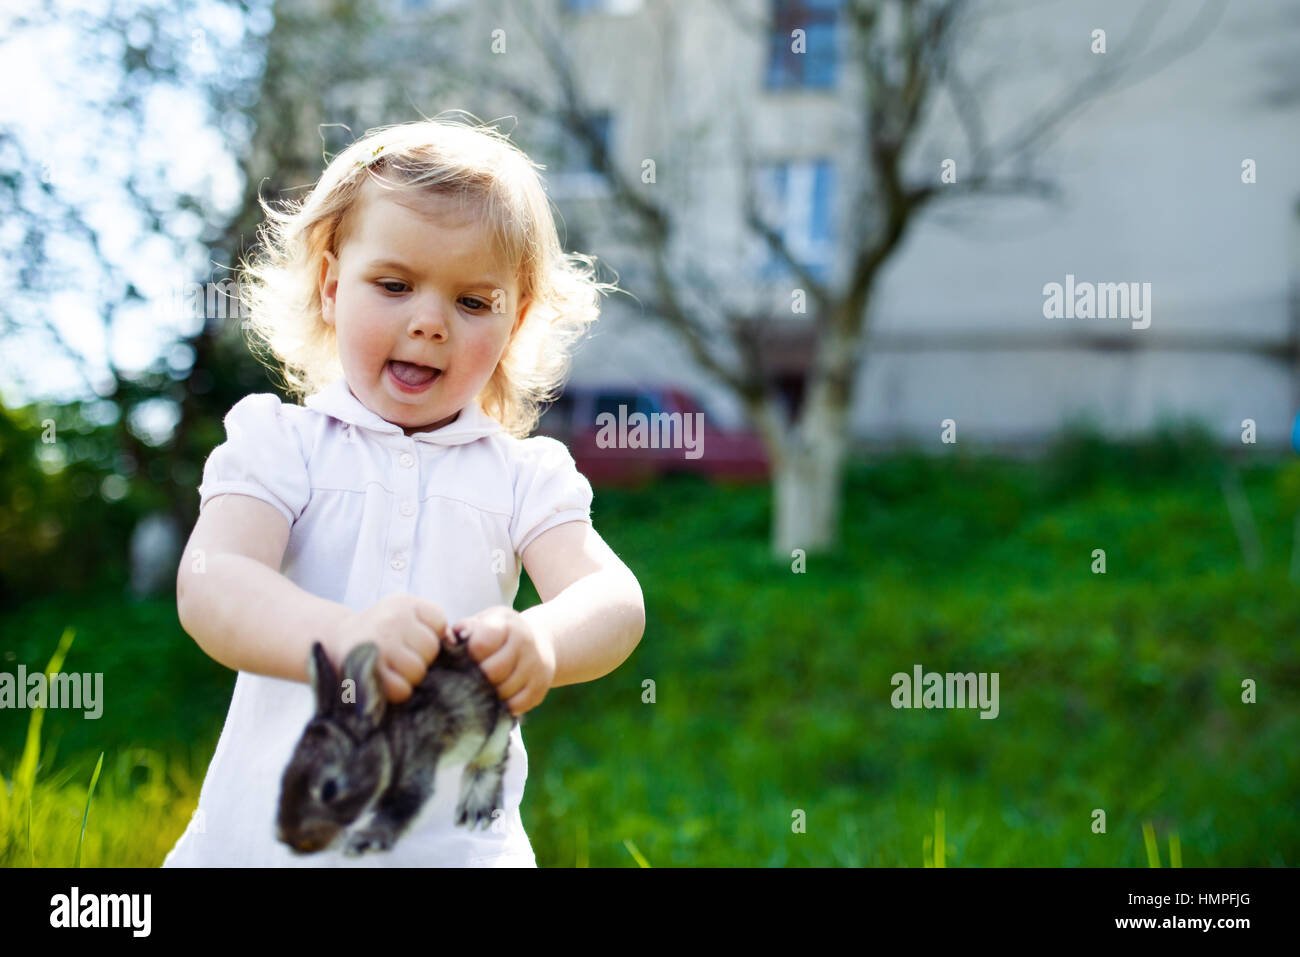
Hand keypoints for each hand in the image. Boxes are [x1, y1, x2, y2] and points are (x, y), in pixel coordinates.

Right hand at [325, 594, 456, 702]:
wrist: (334, 640)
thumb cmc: (380, 632)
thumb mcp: (404, 615)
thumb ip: (431, 626)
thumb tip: (455, 643)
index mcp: (404, 603)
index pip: (439, 623)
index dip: (430, 636)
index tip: (412, 639)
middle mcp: (391, 619)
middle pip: (431, 649)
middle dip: (421, 659)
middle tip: (401, 657)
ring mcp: (380, 645)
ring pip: (418, 671)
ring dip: (409, 676)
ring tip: (393, 669)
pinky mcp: (369, 671)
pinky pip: (402, 689)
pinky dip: (398, 691)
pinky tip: (386, 681)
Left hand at [449, 606, 555, 715]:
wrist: (539, 641)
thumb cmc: (499, 634)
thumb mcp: (484, 623)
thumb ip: (463, 629)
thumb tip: (448, 640)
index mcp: (506, 624)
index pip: (480, 645)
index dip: (469, 655)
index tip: (466, 657)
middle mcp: (525, 642)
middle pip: (492, 672)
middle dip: (476, 678)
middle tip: (470, 679)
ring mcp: (535, 665)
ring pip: (504, 691)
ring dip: (488, 695)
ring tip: (482, 688)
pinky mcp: (540, 687)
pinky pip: (516, 706)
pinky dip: (503, 706)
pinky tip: (497, 698)